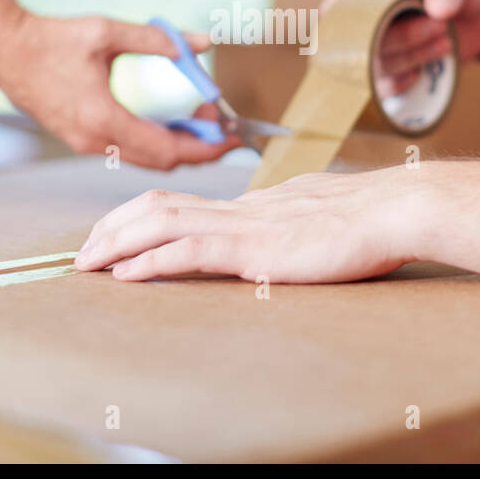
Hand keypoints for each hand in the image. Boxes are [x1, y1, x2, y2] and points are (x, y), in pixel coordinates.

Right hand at [0, 0, 234, 170]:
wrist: (2, 48)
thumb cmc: (52, 37)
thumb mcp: (108, 31)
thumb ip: (158, 38)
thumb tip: (204, 42)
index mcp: (103, 118)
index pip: (168, 150)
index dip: (205, 146)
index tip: (232, 134)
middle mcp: (94, 140)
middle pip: (160, 163)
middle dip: (198, 149)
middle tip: (223, 126)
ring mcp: (85, 143)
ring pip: (143, 160)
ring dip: (176, 146)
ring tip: (202, 120)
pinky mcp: (80, 138)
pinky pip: (127, 151)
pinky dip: (154, 142)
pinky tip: (171, 123)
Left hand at [75, 167, 440, 281]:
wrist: (395, 209)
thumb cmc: (371, 220)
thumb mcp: (319, 221)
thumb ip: (291, 227)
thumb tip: (280, 236)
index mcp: (254, 203)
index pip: (183, 204)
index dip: (140, 217)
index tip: (115, 235)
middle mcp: (241, 207)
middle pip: (158, 205)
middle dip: (113, 227)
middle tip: (84, 252)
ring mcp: (246, 224)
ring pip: (162, 223)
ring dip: (118, 243)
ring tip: (87, 263)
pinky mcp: (255, 248)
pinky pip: (190, 252)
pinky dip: (151, 262)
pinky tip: (126, 275)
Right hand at [322, 0, 479, 86]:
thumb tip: (438, 8)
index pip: (338, 8)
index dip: (339, 26)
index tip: (360, 37)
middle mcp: (374, 17)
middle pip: (360, 43)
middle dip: (399, 41)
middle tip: (439, 27)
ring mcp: (389, 43)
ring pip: (376, 67)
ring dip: (411, 59)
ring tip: (446, 40)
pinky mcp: (405, 65)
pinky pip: (388, 86)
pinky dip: (404, 84)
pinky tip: (425, 71)